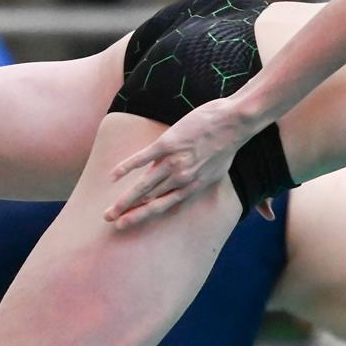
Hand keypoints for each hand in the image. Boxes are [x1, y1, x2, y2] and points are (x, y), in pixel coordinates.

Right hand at [106, 98, 251, 227]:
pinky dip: (126, 167)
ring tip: (109, 209)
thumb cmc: (227, 145)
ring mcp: (174, 161)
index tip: (125, 223)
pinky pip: (142, 159)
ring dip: (124, 198)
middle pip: (149, 199)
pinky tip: (112, 176)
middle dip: (128, 211)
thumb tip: (172, 179)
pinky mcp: (168, 143)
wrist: (236, 122)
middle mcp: (181, 178)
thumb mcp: (214, 170)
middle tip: (109, 219)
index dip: (142, 216)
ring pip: (143, 185)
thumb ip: (193, 178)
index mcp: (193, 186)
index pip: (162, 205)